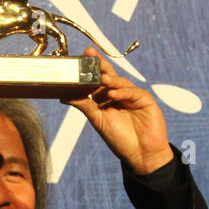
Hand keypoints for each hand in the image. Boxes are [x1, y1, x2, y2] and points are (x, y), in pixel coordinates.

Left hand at [61, 47, 171, 173]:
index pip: (97, 79)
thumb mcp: (97, 120)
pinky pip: (133, 92)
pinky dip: (123, 92)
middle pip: (109, 75)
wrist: (140, 154)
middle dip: (99, 64)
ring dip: (110, 80)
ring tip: (102, 79)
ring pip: (120, 82)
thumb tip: (63, 96)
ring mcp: (132, 96)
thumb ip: (83, 105)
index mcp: (106, 97)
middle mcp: (119, 94)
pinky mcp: (145, 100)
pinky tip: (113, 94)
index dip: (89, 68)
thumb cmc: (119, 138)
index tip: (80, 57)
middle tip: (90, 55)